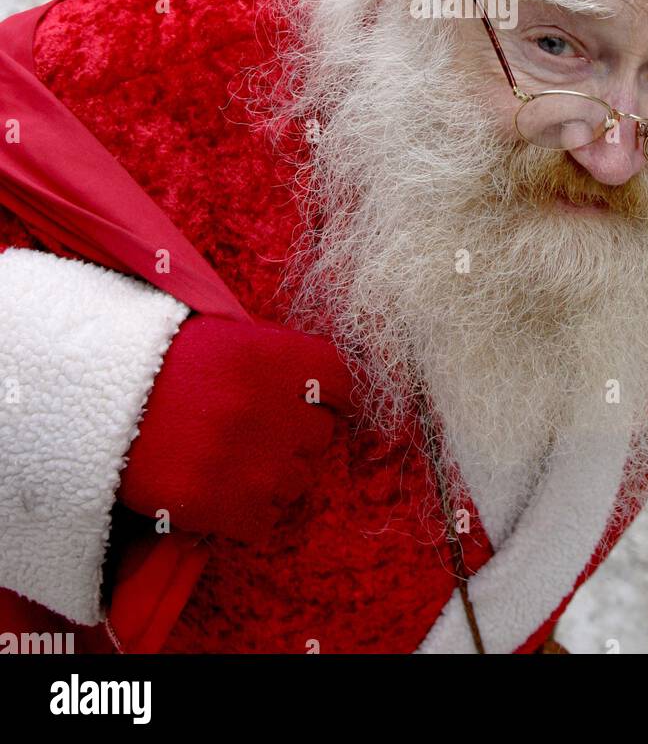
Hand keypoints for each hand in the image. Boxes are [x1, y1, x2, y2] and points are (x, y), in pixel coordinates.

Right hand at [117, 313, 355, 541]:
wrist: (95, 403)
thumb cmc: (157, 363)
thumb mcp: (224, 338)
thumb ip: (273, 359)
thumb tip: (315, 387)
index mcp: (274, 357)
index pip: (338, 377)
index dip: (327, 391)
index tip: (311, 399)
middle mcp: (273, 409)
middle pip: (321, 434)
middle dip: (295, 435)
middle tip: (260, 433)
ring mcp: (253, 462)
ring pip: (298, 481)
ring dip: (275, 476)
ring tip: (236, 464)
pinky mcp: (225, 507)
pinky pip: (266, 522)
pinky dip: (249, 515)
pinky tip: (224, 495)